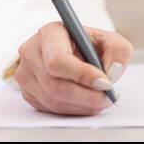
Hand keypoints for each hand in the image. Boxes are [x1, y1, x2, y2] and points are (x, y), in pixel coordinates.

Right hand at [11, 22, 132, 115]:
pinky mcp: (27, 92)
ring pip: (53, 100)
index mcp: (50, 33)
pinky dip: (72, 110)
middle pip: (55, 85)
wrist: (68, 51)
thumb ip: (118, 51)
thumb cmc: (86, 45)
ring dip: (81, 106)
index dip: (82, 75)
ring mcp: (25, 73)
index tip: (105, 83)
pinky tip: (84, 102)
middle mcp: (31, 51)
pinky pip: (49, 109)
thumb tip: (112, 72)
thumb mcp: (107, 40)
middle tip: (107, 98)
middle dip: (86, 96)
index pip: (58, 60)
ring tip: (99, 100)